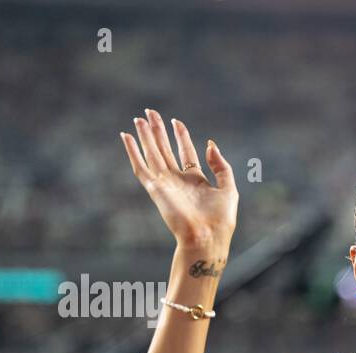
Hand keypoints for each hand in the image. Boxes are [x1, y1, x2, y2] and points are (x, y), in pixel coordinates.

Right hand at [121, 108, 237, 249]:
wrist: (207, 237)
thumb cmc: (220, 219)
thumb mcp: (228, 188)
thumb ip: (221, 166)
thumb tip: (210, 144)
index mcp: (196, 181)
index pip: (186, 153)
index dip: (181, 136)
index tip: (176, 121)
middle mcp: (178, 181)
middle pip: (165, 150)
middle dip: (159, 131)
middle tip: (151, 112)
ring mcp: (165, 184)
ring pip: (152, 154)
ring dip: (145, 136)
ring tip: (139, 119)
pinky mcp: (155, 189)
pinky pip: (140, 167)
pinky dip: (132, 151)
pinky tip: (126, 137)